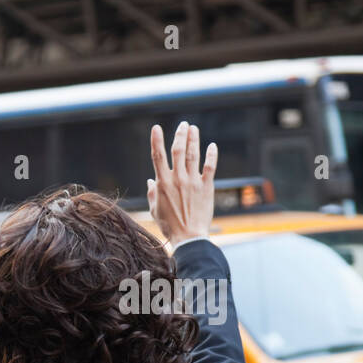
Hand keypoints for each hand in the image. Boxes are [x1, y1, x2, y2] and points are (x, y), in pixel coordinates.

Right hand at [148, 122, 217, 250]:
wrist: (189, 237)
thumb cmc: (170, 226)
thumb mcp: (155, 210)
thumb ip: (152, 193)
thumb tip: (150, 180)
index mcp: (163, 183)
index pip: (158, 156)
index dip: (156, 140)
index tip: (156, 127)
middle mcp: (178, 179)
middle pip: (178, 150)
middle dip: (180, 134)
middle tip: (183, 125)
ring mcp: (193, 182)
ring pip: (193, 155)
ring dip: (193, 139)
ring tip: (193, 128)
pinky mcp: (206, 187)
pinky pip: (210, 167)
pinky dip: (211, 155)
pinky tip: (212, 146)